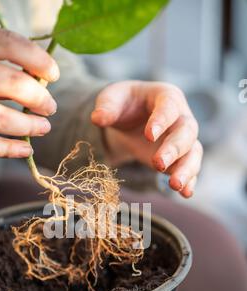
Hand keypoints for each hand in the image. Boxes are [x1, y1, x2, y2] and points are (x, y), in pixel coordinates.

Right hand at [0, 25, 58, 157]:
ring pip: (3, 119)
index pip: (8, 44)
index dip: (38, 59)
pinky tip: (26, 149)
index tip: (53, 74)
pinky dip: (11, 149)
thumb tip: (33, 80)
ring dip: (31, 126)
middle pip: (13, 83)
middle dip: (40, 98)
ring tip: (43, 128)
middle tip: (50, 107)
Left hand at [91, 81, 201, 197]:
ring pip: (193, 152)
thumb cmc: (124, 104)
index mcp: (167, 96)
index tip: (149, 135)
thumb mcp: (112, 99)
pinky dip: (190, 181)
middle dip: (174, 149)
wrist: (129, 119)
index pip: (169, 106)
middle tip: (158, 164)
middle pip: (186, 131)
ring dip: (186, 169)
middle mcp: (181, 117)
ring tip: (176, 185)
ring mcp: (184, 139)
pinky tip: (185, 193)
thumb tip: (97, 118)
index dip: (161, 121)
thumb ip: (107, 106)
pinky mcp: (180, 158)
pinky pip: (190, 168)